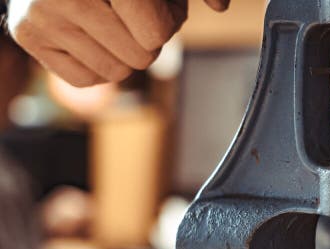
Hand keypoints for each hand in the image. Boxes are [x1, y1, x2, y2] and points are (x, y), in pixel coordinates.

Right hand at [7, 0, 230, 86]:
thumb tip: (222, 7)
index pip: (155, 34)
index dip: (166, 22)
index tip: (156, 4)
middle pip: (140, 57)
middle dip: (146, 39)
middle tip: (132, 13)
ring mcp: (39, 15)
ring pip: (117, 72)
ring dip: (123, 52)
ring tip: (110, 19)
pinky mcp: (26, 35)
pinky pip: (86, 79)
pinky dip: (95, 62)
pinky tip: (87, 32)